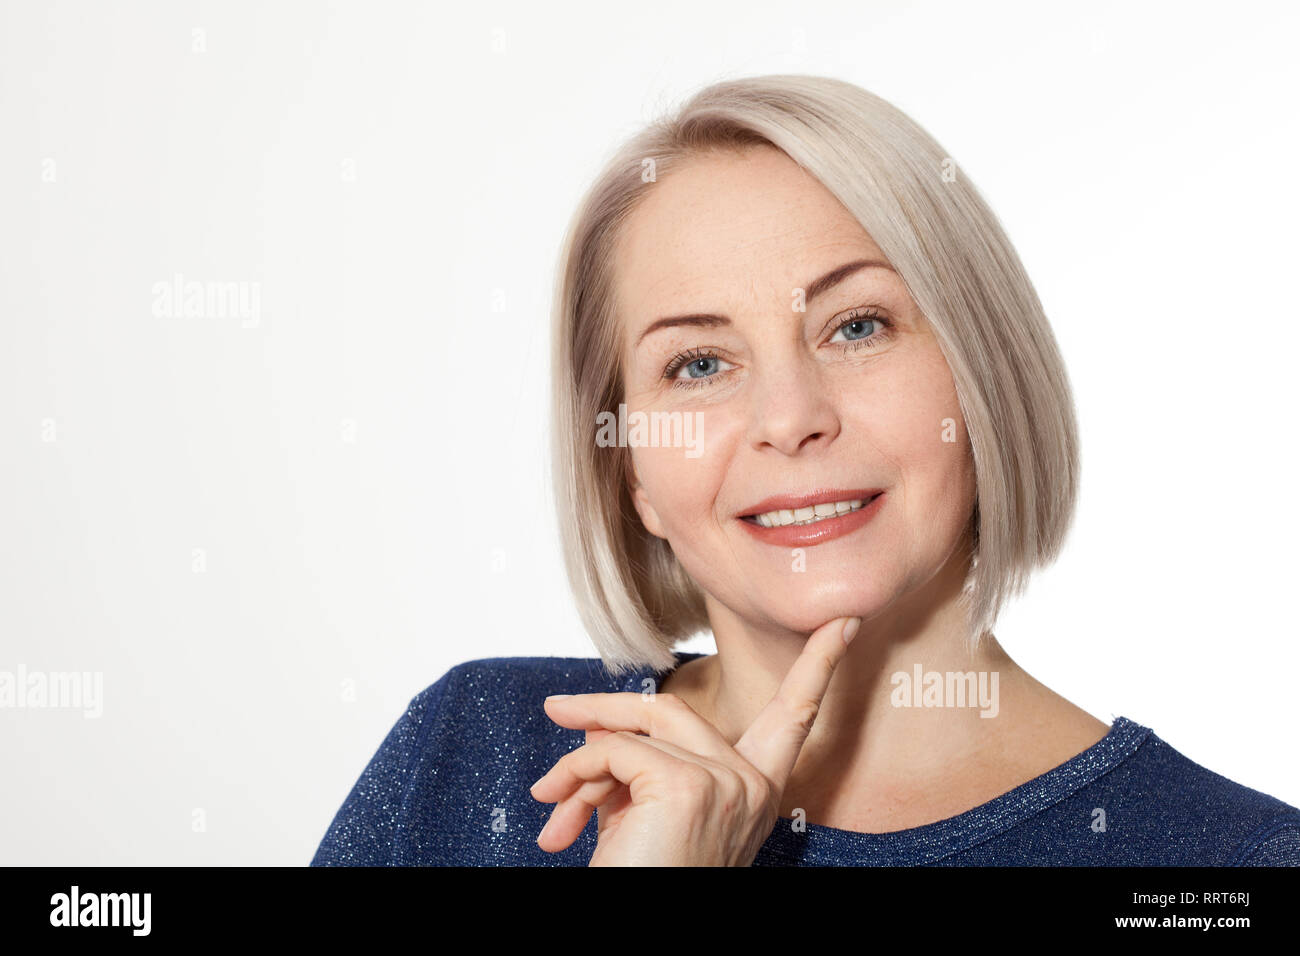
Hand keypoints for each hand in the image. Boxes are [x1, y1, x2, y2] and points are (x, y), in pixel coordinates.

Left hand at [529, 615, 861, 865]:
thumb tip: (599, 724)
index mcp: (756, 790)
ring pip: (637, 724)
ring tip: (548, 798)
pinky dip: (574, 775)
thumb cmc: (642, 876)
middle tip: (555, 711)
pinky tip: (559, 814)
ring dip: (578, 759)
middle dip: (607, 708)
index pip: (796, 716)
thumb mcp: (648, 813)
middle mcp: (752, 783)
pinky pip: (613, 751)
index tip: (844, 621)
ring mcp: (726, 782)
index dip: (819, 665)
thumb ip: (642, 763)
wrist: (635, 926)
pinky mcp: (687, 785)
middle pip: (671, 707)